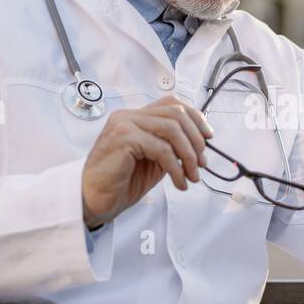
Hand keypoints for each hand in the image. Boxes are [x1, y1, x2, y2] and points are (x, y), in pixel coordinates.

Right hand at [81, 96, 213, 228]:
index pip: (172, 104)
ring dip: (188, 155)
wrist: (94, 200)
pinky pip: (162, 149)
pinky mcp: (123, 139)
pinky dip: (176, 168)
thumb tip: (201, 143)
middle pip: (176, 113)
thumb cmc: (121, 182)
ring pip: (172, 129)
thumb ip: (171, 147)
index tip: (209, 137)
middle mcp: (128, 116)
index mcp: (136, 117)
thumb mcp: (154, 161)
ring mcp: (124, 124)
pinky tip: (179, 183)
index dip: (195, 117)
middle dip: (196, 140)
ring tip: (192, 176)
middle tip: (201, 164)